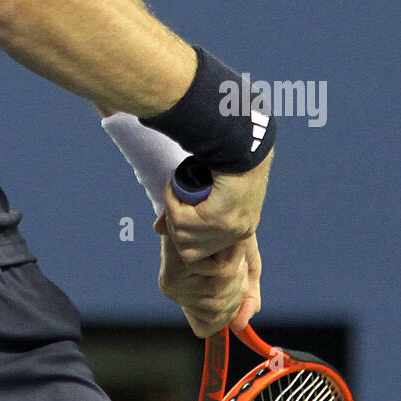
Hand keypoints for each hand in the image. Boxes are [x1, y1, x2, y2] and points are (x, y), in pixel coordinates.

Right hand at [153, 149, 272, 263]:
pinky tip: (175, 185)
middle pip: (189, 253)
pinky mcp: (218, 218)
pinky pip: (180, 219)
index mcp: (239, 232)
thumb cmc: (226, 162)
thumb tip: (158, 230)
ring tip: (176, 189)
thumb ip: (185, 215)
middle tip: (174, 202)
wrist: (242, 142)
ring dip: (172, 212)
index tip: (173, 219)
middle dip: (174, 227)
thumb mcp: (205, 194)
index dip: (182, 238)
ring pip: (181, 236)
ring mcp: (229, 229)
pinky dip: (171, 201)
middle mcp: (237, 235)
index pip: (200, 258)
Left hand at [158, 228, 262, 337]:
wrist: (205, 201)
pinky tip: (225, 246)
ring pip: (221, 295)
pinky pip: (217, 278)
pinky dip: (230, 261)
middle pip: (220, 310)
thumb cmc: (223, 235)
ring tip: (229, 250)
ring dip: (235, 271)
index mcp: (190, 298)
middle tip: (232, 257)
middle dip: (237, 284)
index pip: (208, 326)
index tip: (233, 277)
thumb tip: (240, 326)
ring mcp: (173, 288)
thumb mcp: (241, 267)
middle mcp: (177, 295)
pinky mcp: (171, 276)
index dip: (231, 305)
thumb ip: (246, 297)